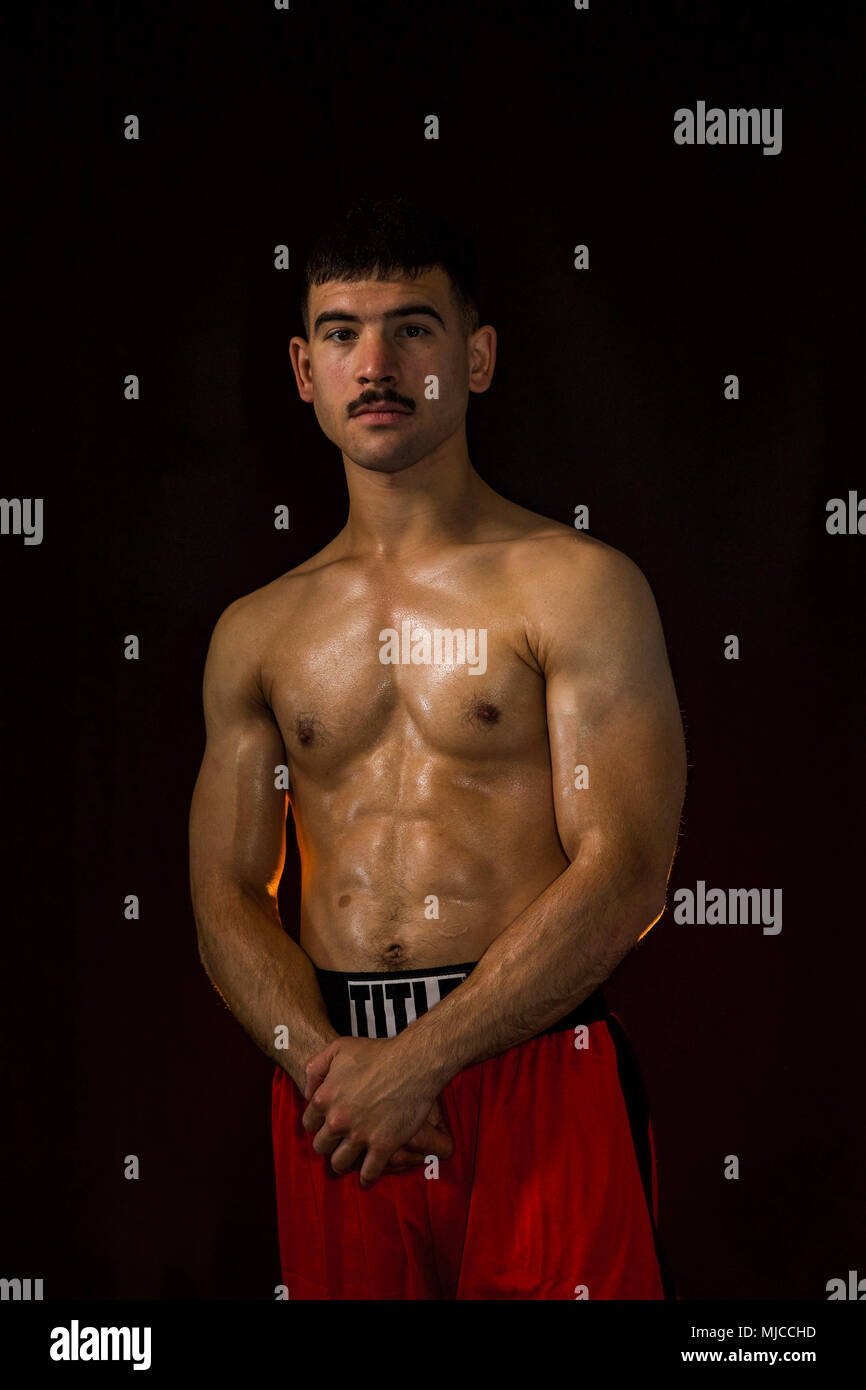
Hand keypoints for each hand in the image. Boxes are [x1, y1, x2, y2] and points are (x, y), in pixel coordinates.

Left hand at [301, 1036, 452, 1188]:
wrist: (412, 1063)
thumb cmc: (377, 1053)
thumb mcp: (338, 1048)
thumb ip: (316, 1067)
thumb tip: (308, 1092)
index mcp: (324, 1098)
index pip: (308, 1123)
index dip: (318, 1123)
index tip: (328, 1124)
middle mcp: (338, 1120)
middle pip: (321, 1147)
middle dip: (328, 1144)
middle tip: (339, 1141)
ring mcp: (360, 1135)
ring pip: (340, 1164)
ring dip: (343, 1163)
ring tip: (350, 1160)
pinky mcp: (382, 1146)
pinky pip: (368, 1173)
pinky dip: (366, 1179)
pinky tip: (367, 1178)